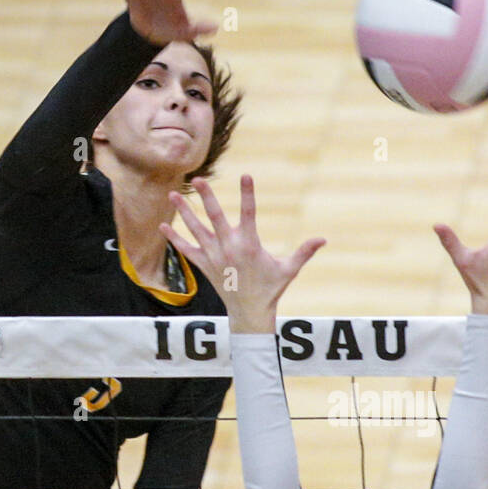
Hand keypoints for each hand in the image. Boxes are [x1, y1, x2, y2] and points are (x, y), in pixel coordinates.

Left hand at [161, 175, 324, 332]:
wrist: (250, 313)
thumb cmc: (271, 289)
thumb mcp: (288, 269)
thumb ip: (304, 252)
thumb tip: (323, 239)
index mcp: (249, 245)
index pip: (249, 213)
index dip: (248, 193)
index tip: (246, 174)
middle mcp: (229, 248)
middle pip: (215, 217)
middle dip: (207, 197)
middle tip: (199, 179)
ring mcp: (214, 257)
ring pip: (196, 230)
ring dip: (184, 212)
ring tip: (174, 194)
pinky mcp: (204, 266)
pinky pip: (186, 250)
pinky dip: (175, 238)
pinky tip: (163, 225)